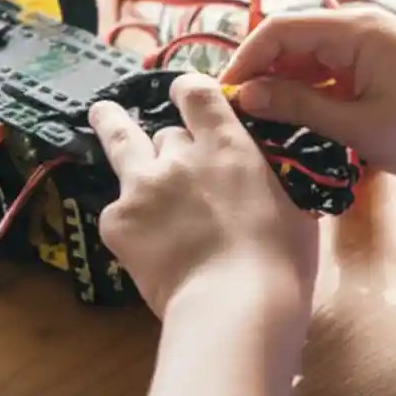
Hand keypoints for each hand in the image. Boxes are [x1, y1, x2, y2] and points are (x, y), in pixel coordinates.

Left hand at [88, 73, 317, 319]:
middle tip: (177, 167)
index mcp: (228, 145)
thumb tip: (266, 179)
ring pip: (121, 144)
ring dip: (116, 130)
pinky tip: (141, 239)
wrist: (234, 306)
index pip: (197, 93)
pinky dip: (128, 217)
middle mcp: (179, 154)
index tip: (184, 94)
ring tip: (103, 115)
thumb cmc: (281, 261)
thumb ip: (269, 181)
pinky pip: (118, 208)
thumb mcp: (292, 206)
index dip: (188, 90)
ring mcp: (142, 186)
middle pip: (164, 132)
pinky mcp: (115, 222)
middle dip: (171, 146)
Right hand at [220, 7, 395, 181]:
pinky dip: (309, 95)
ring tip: (261, 126)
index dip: (245, 60)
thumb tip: (245, 95)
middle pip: (291, 41)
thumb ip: (298, 107)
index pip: (280, 29)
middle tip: (236, 116)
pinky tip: (294, 125)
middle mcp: (360, 27)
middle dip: (261, 75)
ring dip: (284, 87)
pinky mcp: (377, 67)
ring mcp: (369, 46)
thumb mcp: (357, 126)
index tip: (223, 96)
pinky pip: (329, 73)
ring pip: (308, 59)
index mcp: (355, 29)